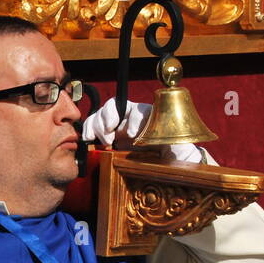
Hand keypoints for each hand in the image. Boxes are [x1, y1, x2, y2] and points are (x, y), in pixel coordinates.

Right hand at [82, 98, 202, 162]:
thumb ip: (175, 147)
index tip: (131, 134)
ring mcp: (117, 121)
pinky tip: (88, 138)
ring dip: (98, 125)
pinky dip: (88, 128)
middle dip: (110, 119)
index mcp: (148, 115)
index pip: (138, 110)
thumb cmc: (167, 151)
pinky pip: (92, 121)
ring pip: (102, 112)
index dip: (133, 119)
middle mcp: (131, 114)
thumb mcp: (173, 149)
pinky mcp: (105, 129)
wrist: (157, 156)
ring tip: (104, 141)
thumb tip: (175, 149)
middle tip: (110, 137)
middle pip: (116, 106)